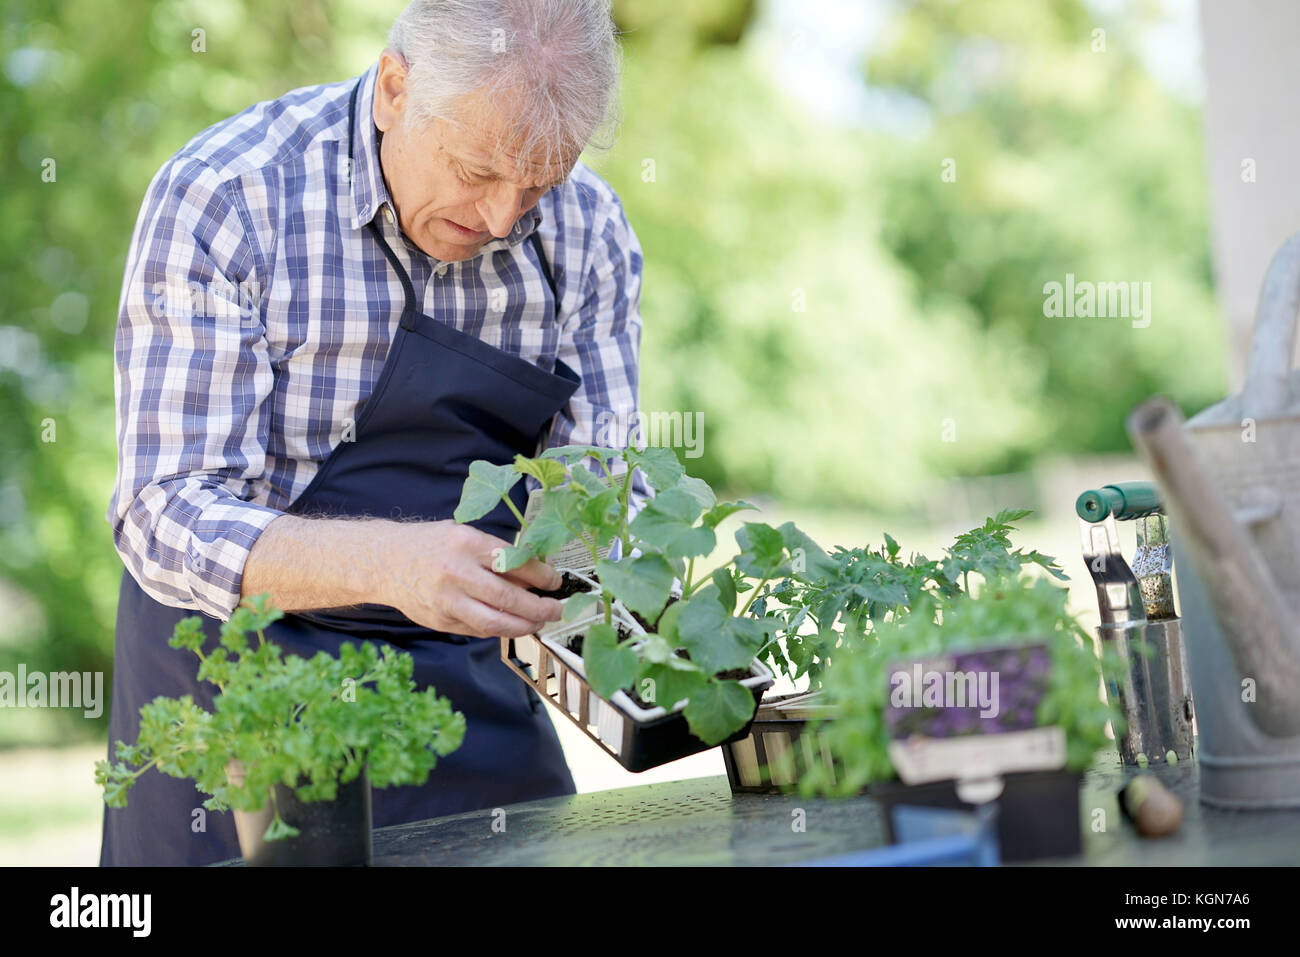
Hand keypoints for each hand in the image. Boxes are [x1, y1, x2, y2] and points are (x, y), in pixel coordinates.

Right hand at [381, 521, 563, 637]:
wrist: (385, 562)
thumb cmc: (430, 545)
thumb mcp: (465, 536)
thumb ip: (497, 554)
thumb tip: (536, 572)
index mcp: (467, 544)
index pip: (516, 563)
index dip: (542, 576)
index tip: (555, 582)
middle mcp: (457, 573)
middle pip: (509, 598)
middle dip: (540, 607)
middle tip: (557, 609)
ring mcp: (447, 601)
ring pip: (495, 623)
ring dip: (524, 626)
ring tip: (539, 621)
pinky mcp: (440, 621)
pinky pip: (478, 630)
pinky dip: (500, 630)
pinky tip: (512, 624)